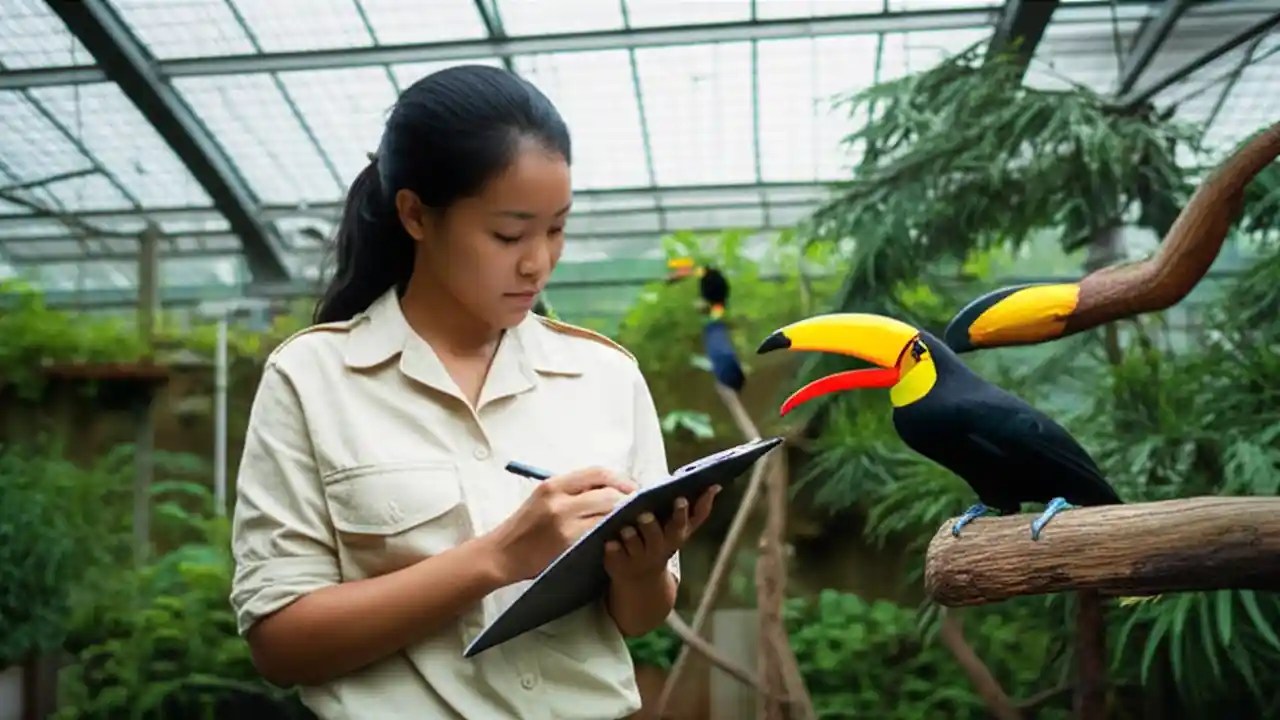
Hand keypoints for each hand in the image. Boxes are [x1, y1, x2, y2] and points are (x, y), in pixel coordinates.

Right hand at [486, 467, 634, 583]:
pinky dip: (611, 534)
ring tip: (629, 523)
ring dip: (623, 518)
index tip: (631, 489)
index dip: (620, 479)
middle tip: (637, 509)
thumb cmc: (524, 528)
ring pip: (607, 514)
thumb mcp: (543, 499)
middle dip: (627, 500)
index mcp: (553, 485)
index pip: (597, 472)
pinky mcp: (568, 543)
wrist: (501, 555)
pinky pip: (599, 534)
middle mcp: (559, 500)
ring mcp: (564, 523)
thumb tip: (608, 488)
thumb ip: (571, 491)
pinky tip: (615, 537)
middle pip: (608, 493)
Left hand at [603, 484, 719, 582]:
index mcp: (674, 536)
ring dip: (631, 538)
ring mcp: (637, 557)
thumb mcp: (682, 528)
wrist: (641, 576)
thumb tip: (716, 485)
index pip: (681, 524)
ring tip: (626, 528)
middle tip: (645, 514)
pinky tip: (609, 543)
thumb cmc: (663, 540)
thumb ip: (699, 509)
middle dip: (652, 526)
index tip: (679, 499)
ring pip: (634, 547)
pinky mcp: (617, 563)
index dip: (681, 513)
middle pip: (656, 537)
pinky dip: (613, 550)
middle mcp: (658, 548)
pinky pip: (614, 557)